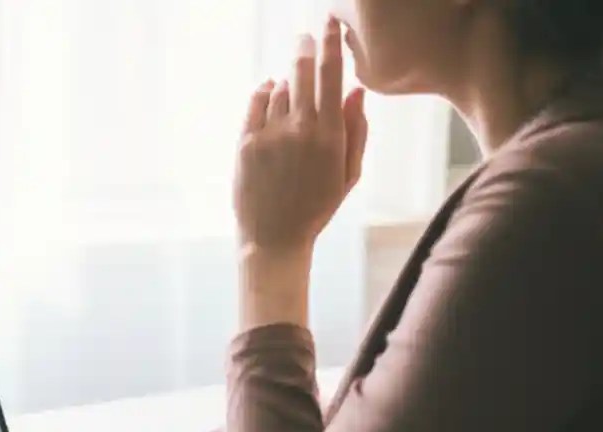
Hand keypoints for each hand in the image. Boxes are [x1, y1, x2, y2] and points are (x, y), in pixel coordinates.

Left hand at [233, 17, 367, 257]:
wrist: (274, 237)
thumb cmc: (316, 207)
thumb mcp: (348, 173)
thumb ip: (356, 130)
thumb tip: (356, 90)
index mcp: (331, 135)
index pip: (333, 76)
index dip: (331, 44)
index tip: (329, 23)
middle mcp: (301, 129)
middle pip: (303, 72)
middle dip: (304, 48)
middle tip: (304, 38)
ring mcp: (271, 135)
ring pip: (280, 88)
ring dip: (287, 82)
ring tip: (292, 92)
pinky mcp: (246, 142)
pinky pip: (256, 102)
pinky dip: (264, 91)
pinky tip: (271, 91)